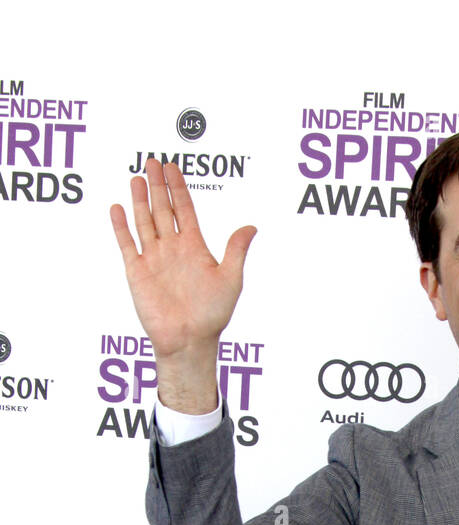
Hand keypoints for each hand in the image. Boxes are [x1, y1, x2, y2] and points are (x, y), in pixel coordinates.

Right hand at [109, 158, 256, 411]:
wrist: (189, 340)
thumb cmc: (212, 315)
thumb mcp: (231, 279)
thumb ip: (236, 250)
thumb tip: (251, 227)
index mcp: (194, 248)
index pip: (185, 210)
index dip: (179, 188)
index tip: (174, 168)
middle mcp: (172, 249)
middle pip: (163, 209)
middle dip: (158, 185)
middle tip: (153, 161)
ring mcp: (154, 259)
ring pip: (145, 221)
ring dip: (141, 199)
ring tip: (137, 177)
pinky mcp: (137, 272)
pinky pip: (127, 244)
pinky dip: (121, 227)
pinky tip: (118, 207)